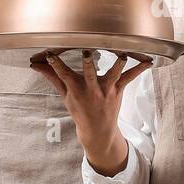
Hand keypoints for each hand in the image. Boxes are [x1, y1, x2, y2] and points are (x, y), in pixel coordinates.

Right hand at [31, 50, 151, 174]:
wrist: (98, 131)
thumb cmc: (79, 110)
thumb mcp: (64, 95)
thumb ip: (52, 77)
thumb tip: (34, 64)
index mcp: (75, 90)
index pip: (63, 74)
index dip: (56, 65)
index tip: (50, 54)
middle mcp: (91, 89)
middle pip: (89, 74)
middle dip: (88, 64)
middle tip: (87, 52)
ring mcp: (106, 90)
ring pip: (112, 75)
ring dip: (118, 65)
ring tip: (123, 55)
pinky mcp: (118, 90)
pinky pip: (130, 78)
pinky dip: (139, 70)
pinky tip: (148, 61)